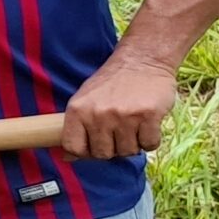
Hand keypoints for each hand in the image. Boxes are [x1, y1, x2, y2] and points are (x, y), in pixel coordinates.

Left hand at [62, 50, 176, 159]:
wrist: (142, 60)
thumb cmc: (112, 83)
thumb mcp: (85, 99)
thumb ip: (76, 128)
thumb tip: (67, 158)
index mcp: (77, 110)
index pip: (73, 147)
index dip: (86, 152)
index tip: (96, 144)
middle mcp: (98, 114)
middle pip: (103, 154)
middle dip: (113, 147)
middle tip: (119, 130)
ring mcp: (123, 116)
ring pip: (128, 151)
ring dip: (133, 143)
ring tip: (133, 124)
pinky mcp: (148, 115)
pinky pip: (149, 145)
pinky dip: (150, 139)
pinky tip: (147, 123)